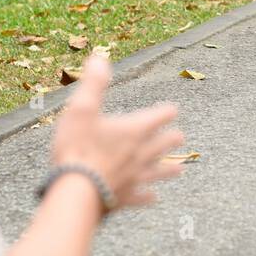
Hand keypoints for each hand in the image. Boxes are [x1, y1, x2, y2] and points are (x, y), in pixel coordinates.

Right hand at [49, 55, 184, 209]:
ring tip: (180, 169)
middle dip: (171, 140)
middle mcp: (140, 154)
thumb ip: (94, 83)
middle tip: (180, 138)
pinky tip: (153, 198)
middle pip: (162, 145)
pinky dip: (148, 197)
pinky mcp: (125, 198)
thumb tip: (100, 57)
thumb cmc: (77, 147)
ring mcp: (135, 178)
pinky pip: (141, 197)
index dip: (165, 112)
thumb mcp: (82, 108)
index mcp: (134, 130)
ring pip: (158, 172)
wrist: (75, 190)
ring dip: (169, 169)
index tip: (173, 110)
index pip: (158, 117)